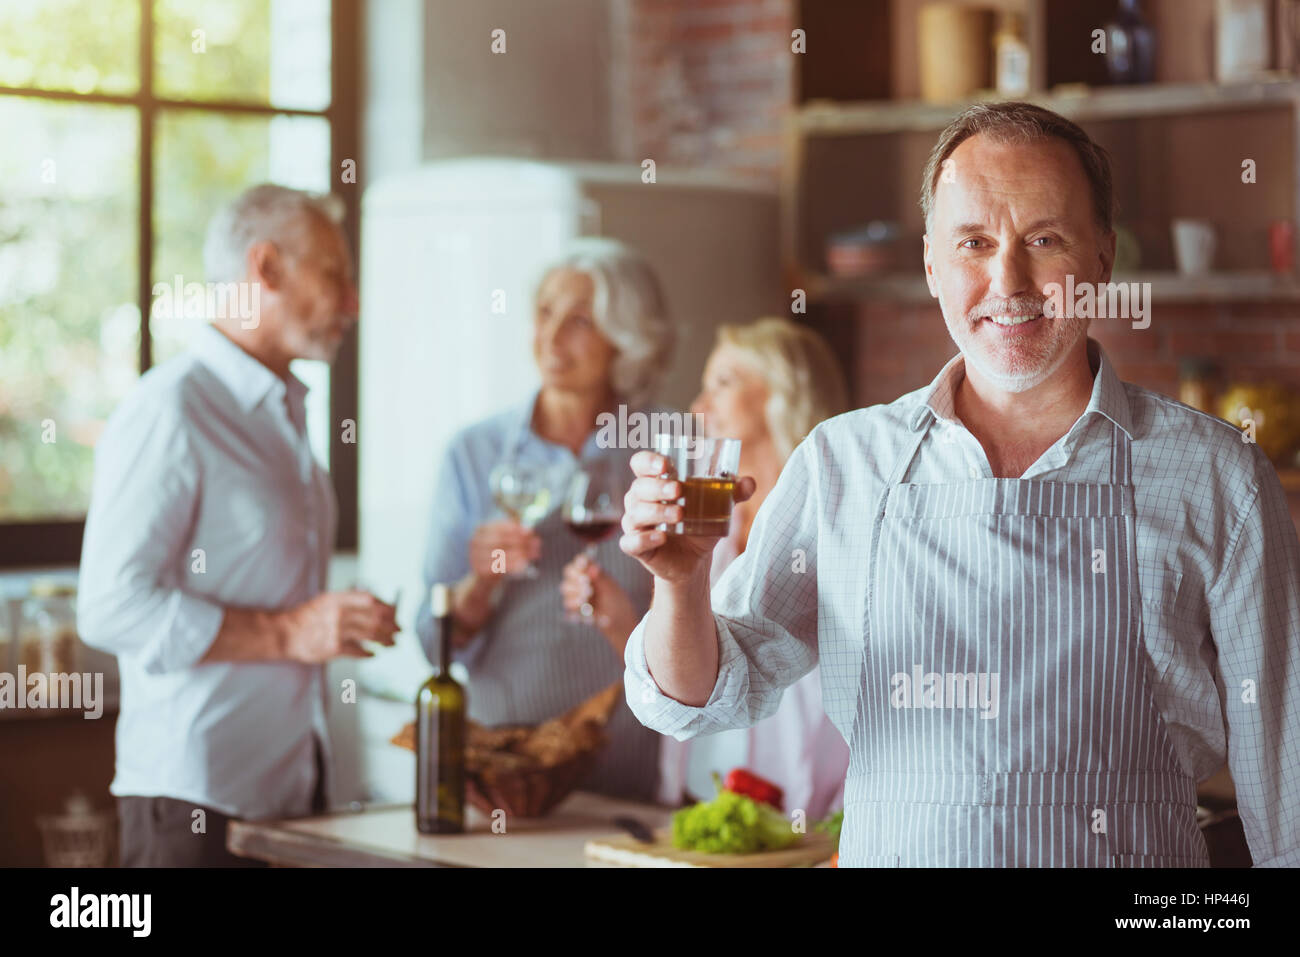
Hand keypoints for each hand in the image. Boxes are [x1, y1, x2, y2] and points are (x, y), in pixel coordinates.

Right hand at [282, 589, 399, 662]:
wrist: (285, 633)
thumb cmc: (306, 617)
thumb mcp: (326, 600)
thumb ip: (348, 601)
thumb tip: (375, 605)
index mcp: (338, 599)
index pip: (370, 600)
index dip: (386, 607)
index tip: (395, 613)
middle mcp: (339, 613)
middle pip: (375, 618)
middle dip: (391, 625)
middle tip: (400, 630)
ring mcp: (337, 631)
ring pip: (370, 635)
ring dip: (385, 640)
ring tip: (392, 643)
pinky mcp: (334, 648)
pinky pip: (359, 651)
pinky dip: (369, 653)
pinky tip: (374, 654)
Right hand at [467, 520, 540, 577]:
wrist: (487, 573)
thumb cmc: (501, 551)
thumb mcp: (508, 538)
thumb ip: (518, 532)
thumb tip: (529, 531)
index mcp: (481, 529)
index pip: (500, 527)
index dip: (516, 530)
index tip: (530, 532)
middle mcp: (475, 541)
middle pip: (501, 541)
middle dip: (520, 542)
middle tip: (537, 544)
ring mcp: (474, 555)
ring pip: (501, 554)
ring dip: (520, 554)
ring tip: (534, 554)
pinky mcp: (479, 569)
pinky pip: (498, 567)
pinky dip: (512, 566)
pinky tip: (523, 565)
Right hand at [560, 553, 639, 651]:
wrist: (619, 623)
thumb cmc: (618, 602)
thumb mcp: (611, 589)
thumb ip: (601, 578)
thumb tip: (592, 566)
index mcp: (592, 572)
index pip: (580, 562)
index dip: (580, 562)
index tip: (584, 564)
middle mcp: (581, 581)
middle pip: (568, 572)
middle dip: (575, 578)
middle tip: (586, 584)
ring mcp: (576, 594)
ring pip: (565, 588)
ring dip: (574, 592)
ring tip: (586, 597)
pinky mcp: (574, 609)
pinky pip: (568, 605)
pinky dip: (576, 607)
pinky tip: (588, 612)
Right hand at [619, 450, 754, 585]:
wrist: (694, 559)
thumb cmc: (700, 523)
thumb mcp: (718, 506)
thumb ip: (732, 492)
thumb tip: (749, 483)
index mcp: (654, 482)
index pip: (640, 463)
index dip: (648, 461)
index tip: (666, 465)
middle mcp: (639, 500)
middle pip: (638, 487)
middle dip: (657, 487)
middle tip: (679, 491)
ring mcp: (635, 524)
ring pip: (635, 513)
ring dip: (656, 512)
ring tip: (679, 515)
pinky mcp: (636, 546)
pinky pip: (631, 541)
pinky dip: (645, 538)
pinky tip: (661, 537)